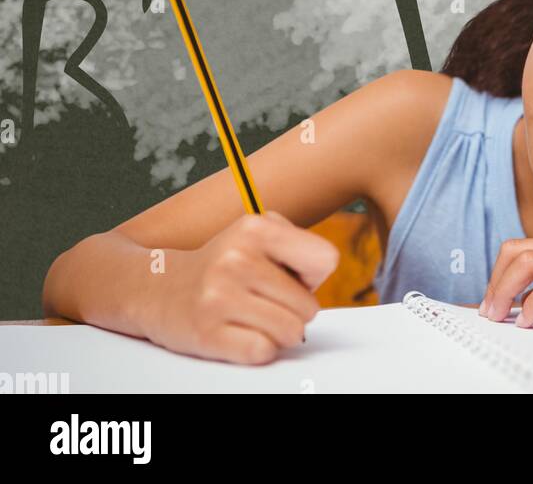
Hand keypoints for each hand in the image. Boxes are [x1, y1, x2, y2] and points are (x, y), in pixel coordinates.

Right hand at [149, 210, 339, 363]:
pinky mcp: (208, 335)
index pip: (326, 259)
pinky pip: (264, 352)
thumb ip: (297, 247)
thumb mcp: (257, 234)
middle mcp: (236, 259)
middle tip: (265, 301)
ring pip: (292, 333)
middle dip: (295, 310)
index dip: (313, 275)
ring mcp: (220, 298)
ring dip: (280, 333)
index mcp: (255, 228)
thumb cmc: (223, 264)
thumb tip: (318, 278)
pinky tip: (240, 332)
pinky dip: (260, 348)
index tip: (290, 275)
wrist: (158, 288)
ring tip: (255, 317)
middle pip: (310, 307)